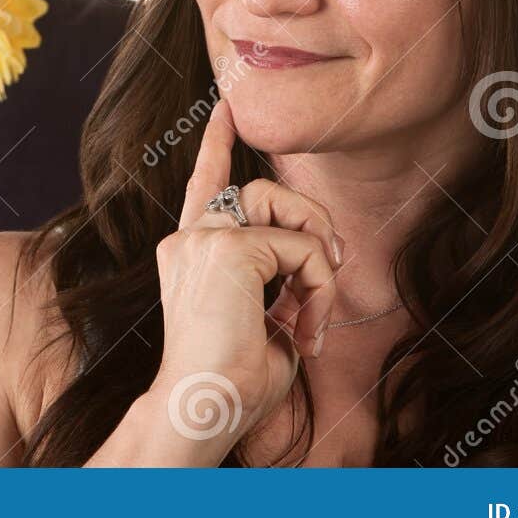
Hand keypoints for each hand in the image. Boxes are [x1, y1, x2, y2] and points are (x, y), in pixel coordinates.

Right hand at [147, 99, 340, 452]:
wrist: (205, 408)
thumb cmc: (233, 386)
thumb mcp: (263, 324)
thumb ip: (279, 286)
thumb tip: (317, 266)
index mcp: (188, 255)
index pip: (203, 185)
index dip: (217, 145)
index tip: (226, 109)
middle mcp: (187, 240)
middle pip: (261, 190)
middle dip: (309, 221)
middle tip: (331, 271)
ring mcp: (204, 238)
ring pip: (282, 204)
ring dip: (317, 256)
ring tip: (314, 312)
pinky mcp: (228, 247)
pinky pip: (302, 247)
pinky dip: (320, 288)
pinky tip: (305, 328)